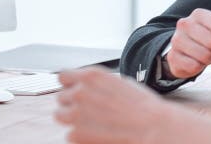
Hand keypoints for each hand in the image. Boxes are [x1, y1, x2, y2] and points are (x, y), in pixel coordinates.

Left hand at [55, 67, 210, 143]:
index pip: (63, 76)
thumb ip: (96, 83)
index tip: (72, 89)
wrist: (150, 126)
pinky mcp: (76, 135)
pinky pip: (69, 133)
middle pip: (61, 97)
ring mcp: (76, 114)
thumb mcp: (117, 81)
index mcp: (90, 76)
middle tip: (88, 109)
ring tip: (90, 121)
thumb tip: (85, 86)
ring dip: (71, 117)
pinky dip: (80, 134)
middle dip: (72, 102)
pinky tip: (97, 132)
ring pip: (60, 115)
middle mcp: (79, 93)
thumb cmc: (141, 104)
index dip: (69, 83)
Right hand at [166, 8, 210, 78]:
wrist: (188, 54)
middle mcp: (184, 23)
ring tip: (206, 55)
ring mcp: (176, 40)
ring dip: (209, 59)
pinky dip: (199, 67)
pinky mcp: (172, 56)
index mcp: (199, 14)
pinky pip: (194, 66)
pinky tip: (196, 62)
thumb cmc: (210, 40)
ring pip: (204, 55)